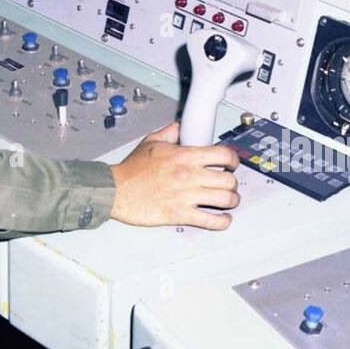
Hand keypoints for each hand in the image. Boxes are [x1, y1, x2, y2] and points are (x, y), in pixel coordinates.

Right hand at [108, 122, 239, 230]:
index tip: (232, 164)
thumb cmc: (131, 169)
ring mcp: (186, 196)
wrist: (116, 190)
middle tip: (229, 184)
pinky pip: (211, 220)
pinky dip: (223, 221)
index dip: (233, 159)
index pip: (223, 154)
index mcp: (184, 156)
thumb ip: (170, 131)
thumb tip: (182, 126)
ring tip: (229, 201)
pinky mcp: (180, 214)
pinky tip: (223, 218)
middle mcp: (188, 175)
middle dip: (233, 182)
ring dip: (232, 201)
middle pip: (228, 179)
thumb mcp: (151, 142)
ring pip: (225, 199)